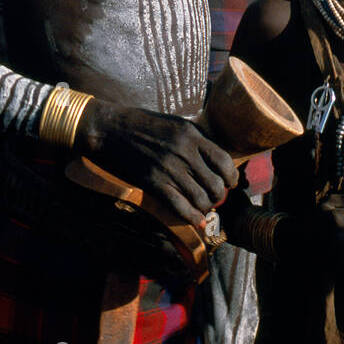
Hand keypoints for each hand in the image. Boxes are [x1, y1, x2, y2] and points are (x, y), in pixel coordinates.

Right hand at [75, 101, 238, 225]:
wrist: (112, 129)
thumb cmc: (145, 124)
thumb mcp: (177, 124)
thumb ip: (197, 139)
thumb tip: (217, 159)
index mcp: (192, 135)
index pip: (224, 161)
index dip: (231, 176)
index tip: (231, 182)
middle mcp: (184, 153)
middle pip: (215, 184)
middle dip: (219, 194)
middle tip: (215, 196)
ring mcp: (168, 170)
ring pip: (200, 199)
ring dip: (206, 206)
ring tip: (204, 206)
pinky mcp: (153, 183)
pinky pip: (179, 207)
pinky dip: (192, 217)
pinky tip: (197, 220)